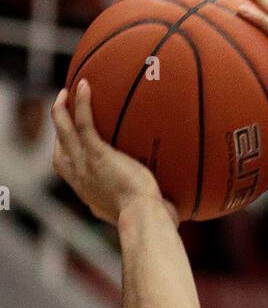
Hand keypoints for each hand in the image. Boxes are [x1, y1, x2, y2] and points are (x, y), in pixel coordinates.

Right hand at [51, 81, 175, 226]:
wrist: (144, 219)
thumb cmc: (151, 222)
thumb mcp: (142, 214)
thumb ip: (148, 205)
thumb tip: (169, 207)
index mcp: (89, 193)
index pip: (68, 171)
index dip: (66, 154)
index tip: (71, 142)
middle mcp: (81, 179)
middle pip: (59, 149)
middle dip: (58, 128)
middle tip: (62, 110)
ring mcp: (85, 165)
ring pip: (63, 131)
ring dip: (61, 110)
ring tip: (65, 92)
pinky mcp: (96, 154)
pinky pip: (84, 122)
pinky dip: (82, 103)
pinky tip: (85, 85)